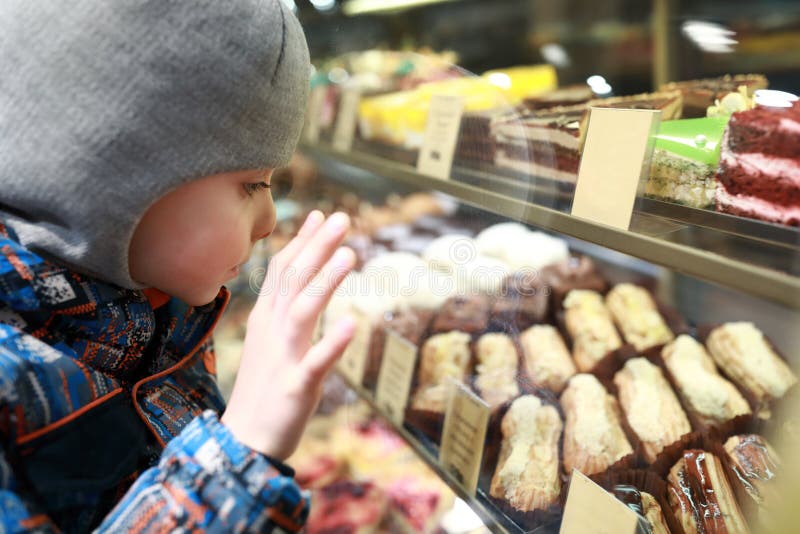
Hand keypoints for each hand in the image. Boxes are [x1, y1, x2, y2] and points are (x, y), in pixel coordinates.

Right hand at [222, 210, 355, 459]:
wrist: (243, 442)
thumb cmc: (263, 388)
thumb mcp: (270, 341)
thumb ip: (285, 309)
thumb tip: (301, 279)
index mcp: (266, 319)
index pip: (282, 272)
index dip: (303, 242)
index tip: (322, 215)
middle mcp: (272, 332)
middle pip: (293, 281)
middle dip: (317, 248)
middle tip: (343, 218)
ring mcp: (283, 358)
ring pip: (303, 311)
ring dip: (325, 281)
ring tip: (350, 255)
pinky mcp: (296, 387)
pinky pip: (316, 362)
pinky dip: (333, 343)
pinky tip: (352, 323)